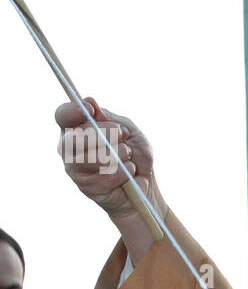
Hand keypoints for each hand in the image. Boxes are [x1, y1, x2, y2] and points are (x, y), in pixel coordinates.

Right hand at [55, 97, 162, 224]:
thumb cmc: (134, 153)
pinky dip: (125, 171)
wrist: (144, 183)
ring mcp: (75, 169)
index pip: (62, 116)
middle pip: (75, 138)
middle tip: (122, 134)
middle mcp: (69, 148)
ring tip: (128, 155)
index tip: (90, 109)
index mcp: (76, 129)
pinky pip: (108, 175)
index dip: (72, 111)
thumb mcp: (128, 130)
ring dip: (119, 153)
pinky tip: (128, 173)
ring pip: (93, 157)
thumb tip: (89, 101)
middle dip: (104, 134)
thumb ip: (109, 118)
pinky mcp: (86, 187)